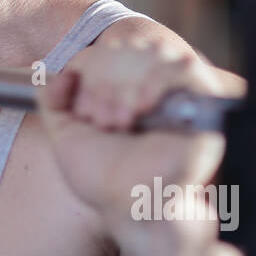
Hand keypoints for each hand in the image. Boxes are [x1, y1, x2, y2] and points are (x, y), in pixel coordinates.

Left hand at [35, 33, 246, 254]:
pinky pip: (184, 68)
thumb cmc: (103, 180)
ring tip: (120, 121)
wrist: (131, 209)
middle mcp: (153, 88)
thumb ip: (53, 101)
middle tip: (103, 121)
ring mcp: (179, 94)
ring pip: (155, 50)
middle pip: (129, 46)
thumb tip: (60, 73)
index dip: (90, 72)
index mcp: (123, 90)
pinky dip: (156, 80)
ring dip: (127, 85)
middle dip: (106, 82)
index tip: (86, 114)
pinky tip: (142, 107)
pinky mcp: (203, 106)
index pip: (106, 50)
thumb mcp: (65, 136)